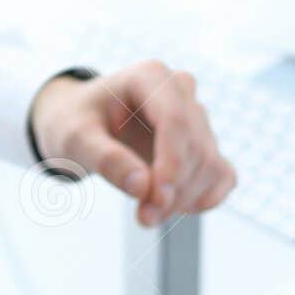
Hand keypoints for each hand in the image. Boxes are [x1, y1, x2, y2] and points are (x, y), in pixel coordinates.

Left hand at [30, 61, 236, 226]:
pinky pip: (222, 175)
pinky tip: (174, 210)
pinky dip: (204, 198)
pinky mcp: (203, 143)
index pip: (176, 121)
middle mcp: (180, 91)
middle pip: (195, 147)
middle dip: (174, 189)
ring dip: (185, 199)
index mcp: (149, 76)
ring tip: (148, 215)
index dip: (172, 163)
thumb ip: (105, 159)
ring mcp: (195, 116)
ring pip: (210, 164)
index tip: (157, 198)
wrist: (78, 124)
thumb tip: (143, 186)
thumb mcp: (74, 138)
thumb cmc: (73, 122)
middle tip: (144, 218)